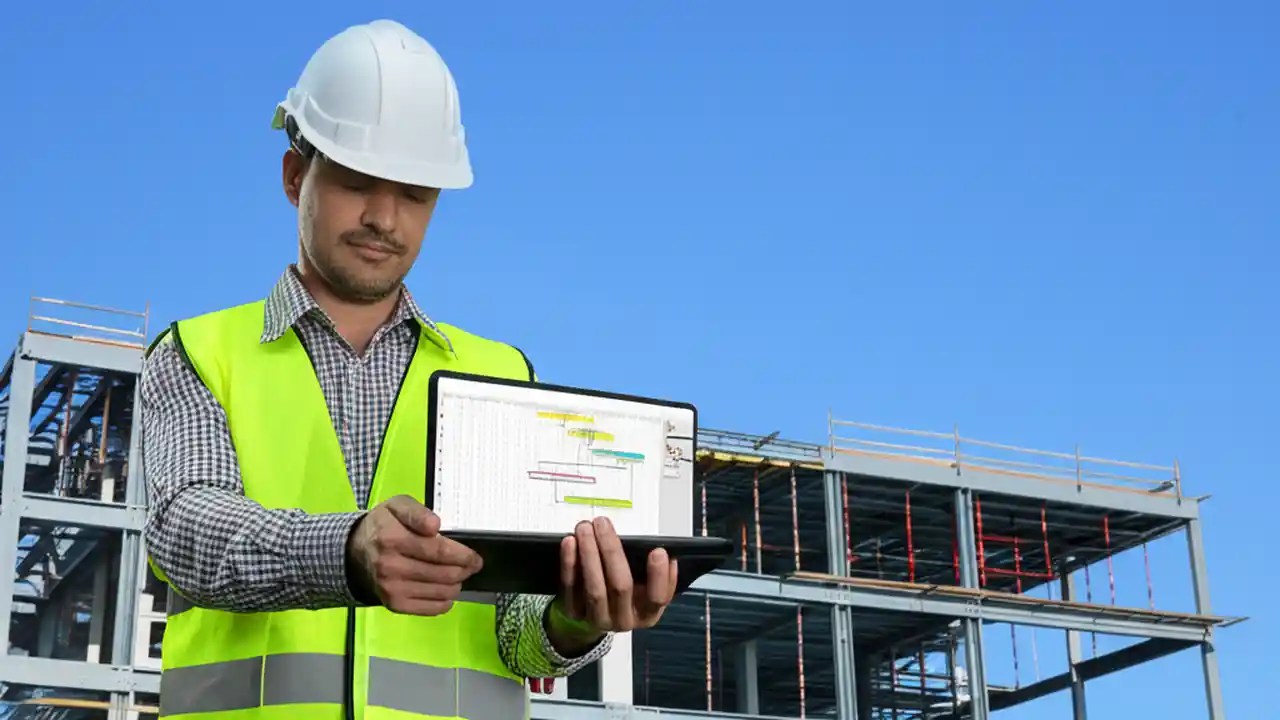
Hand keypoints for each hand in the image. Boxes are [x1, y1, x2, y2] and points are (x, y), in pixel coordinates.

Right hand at [346, 494, 482, 614]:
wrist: (356, 552)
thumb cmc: (384, 525)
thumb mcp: (397, 506)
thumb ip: (417, 512)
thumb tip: (435, 525)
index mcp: (392, 538)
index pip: (439, 550)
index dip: (463, 555)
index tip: (475, 556)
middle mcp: (391, 566)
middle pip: (444, 573)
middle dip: (465, 569)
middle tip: (472, 565)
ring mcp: (392, 588)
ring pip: (441, 591)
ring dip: (457, 584)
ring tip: (458, 575)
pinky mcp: (395, 604)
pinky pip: (431, 608)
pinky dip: (446, 600)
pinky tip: (446, 590)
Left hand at [551, 517, 677, 649]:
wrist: (597, 614)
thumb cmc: (627, 591)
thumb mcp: (645, 582)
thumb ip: (651, 569)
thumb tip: (656, 545)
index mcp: (648, 614)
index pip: (658, 598)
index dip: (659, 576)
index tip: (658, 551)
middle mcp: (624, 620)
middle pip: (621, 586)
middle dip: (612, 551)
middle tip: (603, 524)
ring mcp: (598, 619)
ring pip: (594, 588)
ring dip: (589, 554)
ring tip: (585, 529)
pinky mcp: (575, 614)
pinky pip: (571, 587)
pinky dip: (570, 563)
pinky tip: (570, 542)